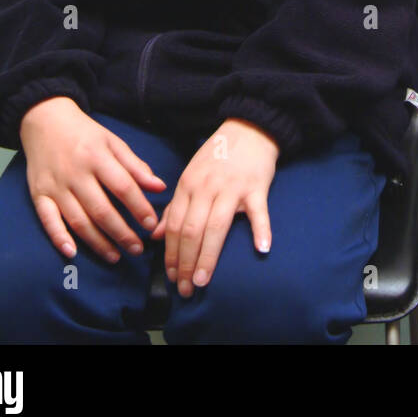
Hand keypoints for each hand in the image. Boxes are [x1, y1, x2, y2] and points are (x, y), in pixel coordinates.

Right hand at [20, 96, 167, 261]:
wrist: (44, 121)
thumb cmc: (85, 134)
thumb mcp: (114, 143)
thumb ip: (136, 166)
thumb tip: (160, 187)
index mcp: (98, 158)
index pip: (123, 187)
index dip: (139, 208)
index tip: (152, 225)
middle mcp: (76, 174)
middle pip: (101, 209)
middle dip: (121, 233)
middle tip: (137, 249)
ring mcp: (55, 186)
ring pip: (77, 220)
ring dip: (97, 242)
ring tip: (115, 256)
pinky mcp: (37, 194)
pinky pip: (47, 220)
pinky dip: (58, 238)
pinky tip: (72, 253)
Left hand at [150, 118, 277, 296]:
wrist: (249, 128)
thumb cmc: (218, 155)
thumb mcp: (190, 175)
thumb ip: (174, 206)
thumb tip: (155, 236)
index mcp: (187, 185)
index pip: (173, 225)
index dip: (170, 254)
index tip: (170, 277)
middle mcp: (206, 188)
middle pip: (191, 230)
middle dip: (184, 263)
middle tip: (185, 288)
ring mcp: (232, 188)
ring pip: (216, 227)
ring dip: (208, 257)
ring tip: (202, 280)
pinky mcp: (256, 187)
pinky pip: (258, 212)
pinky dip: (261, 230)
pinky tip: (261, 249)